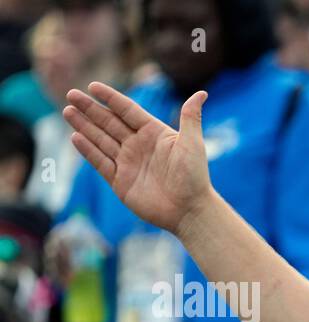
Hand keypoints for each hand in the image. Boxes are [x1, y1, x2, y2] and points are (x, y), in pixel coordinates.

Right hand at [63, 81, 213, 235]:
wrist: (190, 211)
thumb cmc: (195, 177)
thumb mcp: (192, 144)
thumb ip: (191, 117)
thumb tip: (202, 93)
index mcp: (154, 133)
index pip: (128, 110)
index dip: (111, 99)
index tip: (93, 86)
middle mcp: (139, 146)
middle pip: (110, 123)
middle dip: (90, 109)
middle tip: (71, 94)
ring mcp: (128, 163)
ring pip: (101, 140)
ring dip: (85, 126)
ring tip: (68, 111)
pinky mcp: (121, 181)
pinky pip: (101, 162)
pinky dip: (89, 151)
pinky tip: (76, 137)